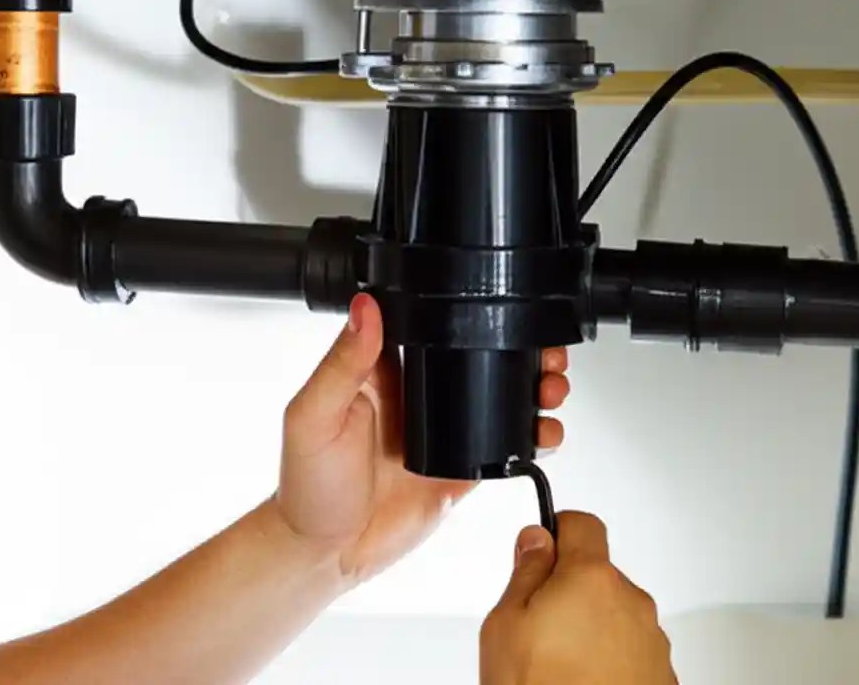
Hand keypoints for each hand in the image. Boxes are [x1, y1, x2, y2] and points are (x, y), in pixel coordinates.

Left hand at [272, 293, 570, 585]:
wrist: (325, 554)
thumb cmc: (307, 487)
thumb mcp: (315, 416)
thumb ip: (343, 363)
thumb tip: (365, 308)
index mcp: (382, 371)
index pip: (431, 326)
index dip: (468, 312)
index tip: (501, 305)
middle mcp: (417, 396)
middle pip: (479, 356)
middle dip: (521, 350)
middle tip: (545, 355)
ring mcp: (443, 432)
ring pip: (500, 398)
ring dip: (532, 390)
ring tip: (551, 390)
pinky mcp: (460, 467)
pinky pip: (505, 446)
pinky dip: (532, 438)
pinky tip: (543, 433)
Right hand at [480, 512, 676, 684]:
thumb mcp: (504, 625)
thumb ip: (524, 572)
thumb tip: (536, 541)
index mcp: (592, 579)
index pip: (582, 524)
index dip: (557, 531)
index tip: (541, 547)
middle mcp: (632, 603)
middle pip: (598, 575)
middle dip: (570, 590)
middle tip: (537, 626)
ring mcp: (652, 642)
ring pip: (615, 615)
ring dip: (591, 629)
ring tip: (557, 667)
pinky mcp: (661, 675)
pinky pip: (631, 652)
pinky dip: (609, 662)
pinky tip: (581, 683)